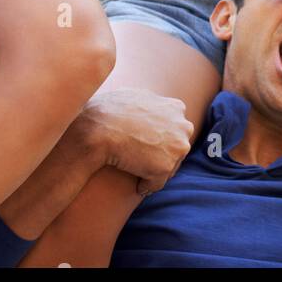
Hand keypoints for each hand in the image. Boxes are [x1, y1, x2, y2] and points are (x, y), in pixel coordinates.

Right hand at [78, 89, 192, 195]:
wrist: (98, 128)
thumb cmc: (110, 111)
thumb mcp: (135, 95)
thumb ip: (150, 102)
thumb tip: (148, 103)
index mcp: (176, 108)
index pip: (175, 130)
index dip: (161, 140)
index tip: (148, 146)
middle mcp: (183, 127)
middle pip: (177, 149)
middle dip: (163, 155)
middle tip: (143, 161)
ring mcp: (177, 147)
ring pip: (169, 167)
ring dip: (155, 171)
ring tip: (137, 172)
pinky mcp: (164, 167)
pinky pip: (156, 184)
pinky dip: (147, 186)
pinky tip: (136, 185)